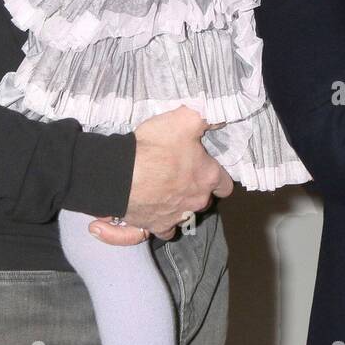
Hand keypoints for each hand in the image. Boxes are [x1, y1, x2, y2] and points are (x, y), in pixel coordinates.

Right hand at [88, 106, 232, 246]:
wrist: (119, 175)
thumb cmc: (154, 146)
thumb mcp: (185, 119)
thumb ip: (207, 116)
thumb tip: (220, 115)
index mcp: (207, 177)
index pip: (225, 185)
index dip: (217, 175)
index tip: (206, 167)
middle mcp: (197, 201)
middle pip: (205, 199)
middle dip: (197, 188)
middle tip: (182, 174)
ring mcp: (177, 216)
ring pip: (187, 213)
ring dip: (181, 204)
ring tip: (167, 190)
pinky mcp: (157, 226)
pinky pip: (166, 229)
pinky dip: (163, 221)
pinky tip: (156, 208)